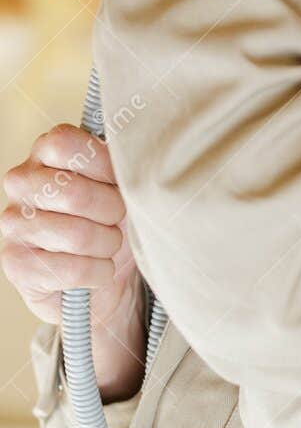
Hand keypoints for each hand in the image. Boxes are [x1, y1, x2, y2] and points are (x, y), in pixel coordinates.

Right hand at [1, 124, 146, 400]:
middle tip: (122, 226)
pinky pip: (59, 267)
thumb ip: (128, 164)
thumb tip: (159, 138)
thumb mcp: (134, 190)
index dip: (102, 167)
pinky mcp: (16, 265)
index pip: (65, 140)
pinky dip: (91, 275)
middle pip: (64, 185)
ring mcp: (13, 225)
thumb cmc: (128, 228)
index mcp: (53, 152)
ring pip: (64, 229)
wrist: (112, 288)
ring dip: (102, 246)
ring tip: (111, 252)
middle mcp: (23, 183)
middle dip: (107, 211)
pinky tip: (98, 275)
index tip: (123, 188)